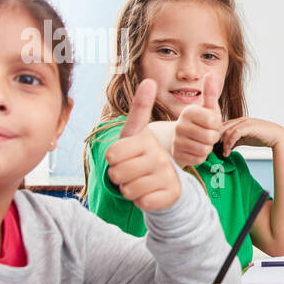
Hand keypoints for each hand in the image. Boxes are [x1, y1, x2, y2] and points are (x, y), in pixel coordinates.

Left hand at [104, 79, 182, 211]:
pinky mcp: (171, 194)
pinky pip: (142, 202)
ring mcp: (167, 176)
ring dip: (129, 190)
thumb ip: (140, 108)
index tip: (123, 153)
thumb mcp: (135, 133)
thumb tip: (150, 80)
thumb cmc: (142, 154)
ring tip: (138, 182)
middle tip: (130, 172)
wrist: (166, 181)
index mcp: (147, 141)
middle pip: (117, 173)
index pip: (113, 154)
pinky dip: (140, 201)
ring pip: (129, 190)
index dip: (112, 158)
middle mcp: (160, 157)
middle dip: (118, 176)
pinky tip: (148, 193)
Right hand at [172, 73, 222, 166]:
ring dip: (207, 147)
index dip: (216, 124)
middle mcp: (180, 126)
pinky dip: (200, 156)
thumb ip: (210, 93)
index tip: (210, 122)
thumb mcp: (205, 107)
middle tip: (205, 133)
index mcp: (188, 112)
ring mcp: (177, 142)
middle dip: (212, 136)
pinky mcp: (178, 156)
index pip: (213, 121)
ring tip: (199, 140)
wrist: (175, 137)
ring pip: (206, 149)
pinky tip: (194, 149)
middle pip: (211, 137)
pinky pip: (199, 159)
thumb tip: (211, 74)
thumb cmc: (196, 121)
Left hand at [220, 116, 283, 151]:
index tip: (213, 147)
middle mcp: (240, 120)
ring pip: (227, 131)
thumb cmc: (263, 137)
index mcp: (239, 121)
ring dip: (223, 144)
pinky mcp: (248, 126)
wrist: (278, 137)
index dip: (216, 136)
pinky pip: (234, 134)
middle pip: (221, 127)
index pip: (222, 126)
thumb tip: (226, 147)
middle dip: (216, 139)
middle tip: (214, 150)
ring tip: (224, 154)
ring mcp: (244, 122)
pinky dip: (229, 143)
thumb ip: (236, 140)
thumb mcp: (246, 138)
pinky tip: (228, 151)